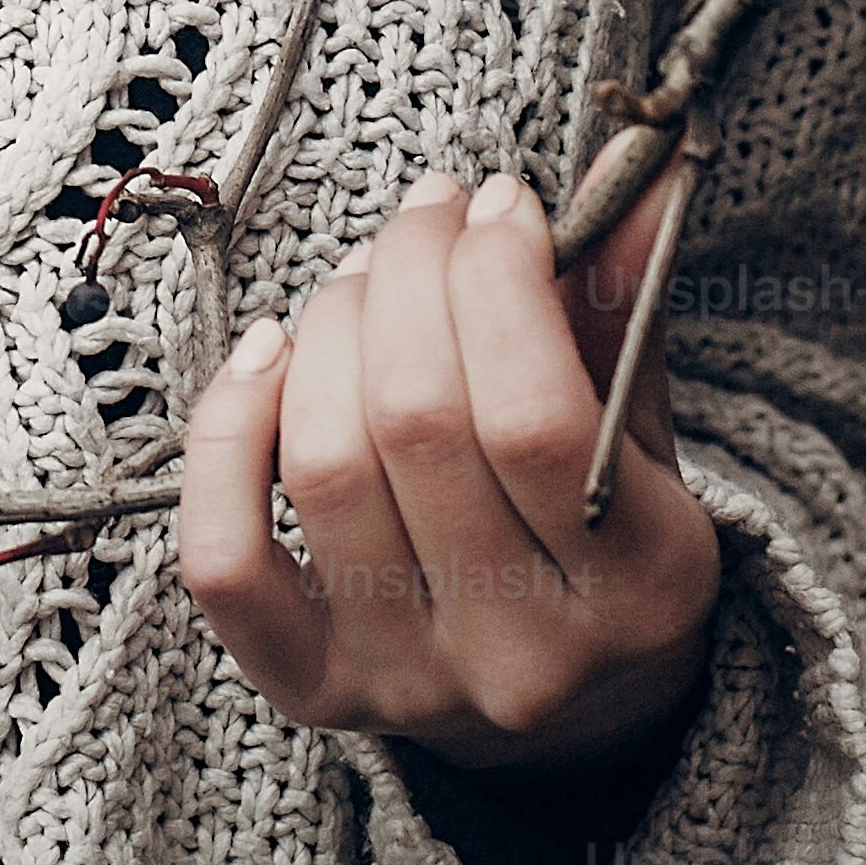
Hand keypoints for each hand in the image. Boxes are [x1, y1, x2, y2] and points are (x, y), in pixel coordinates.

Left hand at [178, 167, 721, 777]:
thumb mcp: (637, 425)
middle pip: (415, 420)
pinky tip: (268, 354)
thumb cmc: (596, 525)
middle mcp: (524, 657)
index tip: (496, 201)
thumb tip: (638, 169)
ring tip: (367, 280)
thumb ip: (626, 301)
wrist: (563, 695)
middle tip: (425, 216)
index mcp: (640, 589)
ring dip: (331, 327)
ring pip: (324, 462)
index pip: (534, 417)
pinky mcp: (311, 685)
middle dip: (408, 274)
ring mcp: (409, 678)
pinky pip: (225, 558)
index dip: (496, 279)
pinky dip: (226, 433)